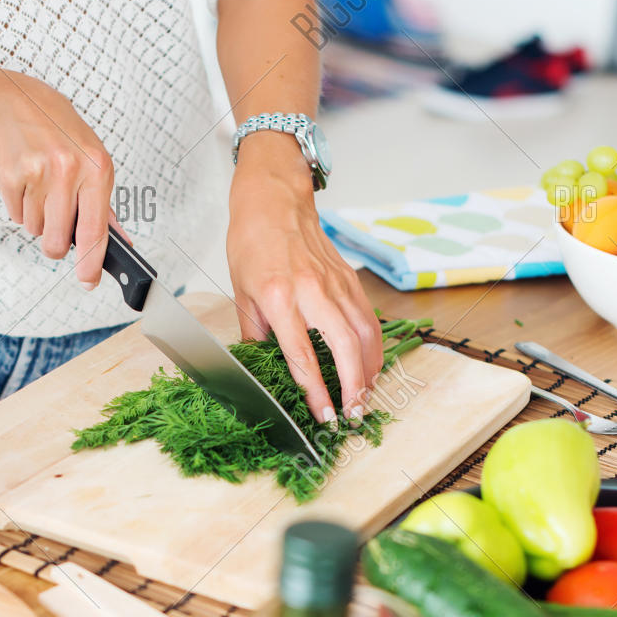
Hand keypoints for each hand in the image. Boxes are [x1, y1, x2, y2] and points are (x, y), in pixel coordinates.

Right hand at [0, 69, 116, 288]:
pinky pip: (15, 216)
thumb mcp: (91, 158)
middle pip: (59, 242)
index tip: (89, 281)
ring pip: (36, 230)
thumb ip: (103, 204)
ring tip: (39, 185)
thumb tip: (119, 242)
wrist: (11, 99)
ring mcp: (38, 173)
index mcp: (97, 168)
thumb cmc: (56, 130)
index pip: (96, 230)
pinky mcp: (10, 176)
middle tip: (55, 222)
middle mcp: (69, 170)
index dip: (91, 263)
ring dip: (37, 218)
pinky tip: (24, 179)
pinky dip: (19, 206)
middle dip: (55, 243)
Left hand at [226, 136, 381, 422]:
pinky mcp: (349, 279)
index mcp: (279, 298)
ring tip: (365, 397)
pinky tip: (371, 365)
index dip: (316, 391)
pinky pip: (368, 318)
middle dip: (353, 386)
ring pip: (364, 334)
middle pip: (344, 347)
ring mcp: (335, 284)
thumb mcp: (242, 294)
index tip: (324, 416)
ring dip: (369, 370)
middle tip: (354, 414)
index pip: (302, 355)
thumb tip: (262, 369)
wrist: (274, 200)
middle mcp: (312, 291)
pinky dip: (374, 346)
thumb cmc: (252, 243)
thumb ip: (255, 334)